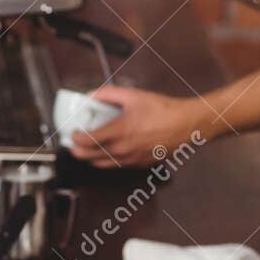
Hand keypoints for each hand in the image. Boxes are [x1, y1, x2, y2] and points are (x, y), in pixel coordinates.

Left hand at [67, 86, 204, 166]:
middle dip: (78, 151)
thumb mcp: (134, 95)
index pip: (88, 141)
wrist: (186, 125)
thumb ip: (109, 94)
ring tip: (89, 148)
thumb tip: (93, 94)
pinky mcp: (140, 164)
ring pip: (103, 165)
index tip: (73, 133)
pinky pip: (118, 165)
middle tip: (75, 144)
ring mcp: (132, 160)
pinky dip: (109, 160)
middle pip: (90, 157)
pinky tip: (111, 150)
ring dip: (92, 158)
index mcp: (120, 131)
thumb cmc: (163, 110)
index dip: (75, 139)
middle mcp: (123, 149)